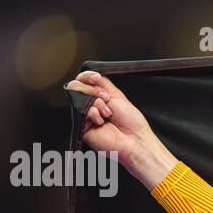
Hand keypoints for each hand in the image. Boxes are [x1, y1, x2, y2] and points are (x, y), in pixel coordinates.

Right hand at [64, 71, 175, 187]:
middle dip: (93, 90)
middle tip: (107, 99)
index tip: (96, 78)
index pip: (84, 81)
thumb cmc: (131, 122)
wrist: (134, 139)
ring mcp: (85, 116)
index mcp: (99, 97)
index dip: (87, 76)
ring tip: (108, 113)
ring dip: (96, 102)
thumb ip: (102, 83)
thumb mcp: (117, 95)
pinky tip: (101, 122)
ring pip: (78, 97)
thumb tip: (91, 73)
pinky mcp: (81, 126)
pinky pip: (80, 111)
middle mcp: (90, 105)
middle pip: (78, 86)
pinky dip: (93, 113)